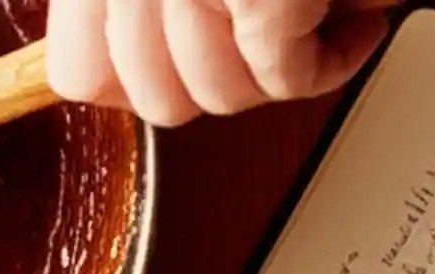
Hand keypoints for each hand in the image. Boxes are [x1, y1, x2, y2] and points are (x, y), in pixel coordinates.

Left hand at [45, 0, 394, 126]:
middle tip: (254, 40)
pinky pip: (288, 82)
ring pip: (222, 97)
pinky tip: (354, 26)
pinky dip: (333, 60)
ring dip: (271, 66)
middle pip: (160, 102)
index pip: (80, 78)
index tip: (167, 69)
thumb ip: (132, 8)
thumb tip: (115, 75)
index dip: (126, 86)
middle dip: (214, 81)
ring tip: (304, 19)